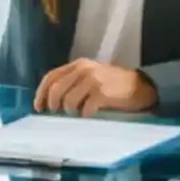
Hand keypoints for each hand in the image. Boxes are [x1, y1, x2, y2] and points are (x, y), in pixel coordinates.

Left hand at [33, 59, 157, 116]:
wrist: (140, 86)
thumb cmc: (113, 84)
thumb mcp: (91, 76)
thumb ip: (73, 82)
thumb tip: (51, 101)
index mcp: (78, 65)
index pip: (51, 77)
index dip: (41, 93)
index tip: (39, 107)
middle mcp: (83, 69)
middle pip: (56, 89)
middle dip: (53, 105)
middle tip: (56, 114)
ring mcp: (93, 81)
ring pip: (69, 101)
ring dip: (70, 111)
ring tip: (77, 114)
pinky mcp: (102, 93)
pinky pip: (85, 109)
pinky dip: (84, 115)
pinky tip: (89, 115)